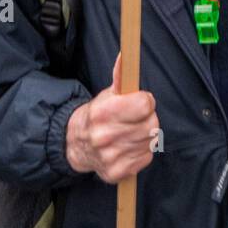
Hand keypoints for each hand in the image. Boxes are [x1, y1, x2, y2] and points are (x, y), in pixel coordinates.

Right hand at [65, 54, 158, 183]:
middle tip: (137, 117)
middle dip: (148, 118)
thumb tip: (126, 55)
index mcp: (103, 112)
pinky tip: (129, 146)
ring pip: (150, 142)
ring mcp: (111, 157)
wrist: (75, 144)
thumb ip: (121, 76)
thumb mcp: (107, 94)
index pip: (144, 105)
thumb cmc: (96, 116)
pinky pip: (146, 158)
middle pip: (151, 125)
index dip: (146, 101)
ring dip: (145, 135)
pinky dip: (142, 151)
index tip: (141, 101)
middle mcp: (106, 136)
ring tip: (131, 131)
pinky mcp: (116, 173)